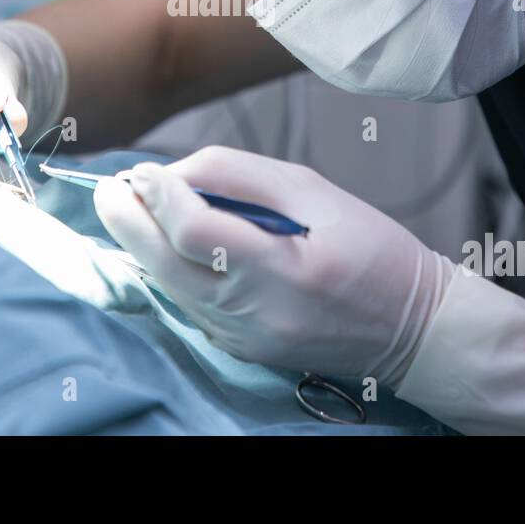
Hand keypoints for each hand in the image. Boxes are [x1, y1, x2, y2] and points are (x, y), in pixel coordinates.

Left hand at [95, 145, 524, 433]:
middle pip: (163, 266)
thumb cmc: (374, 250)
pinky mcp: (244, 353)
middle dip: (127, 222)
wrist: (415, 330)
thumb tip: (179, 171)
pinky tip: (163, 245)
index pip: (194, 232)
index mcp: (284, 269)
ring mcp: (246, 341)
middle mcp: (256, 314)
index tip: (148, 170)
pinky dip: (168, 274)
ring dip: (140, 247)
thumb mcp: (318, 194)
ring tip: (128, 208)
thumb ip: (244, 177)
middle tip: (109, 189)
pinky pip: (189, 309)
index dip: (161, 195)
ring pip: (167, 290)